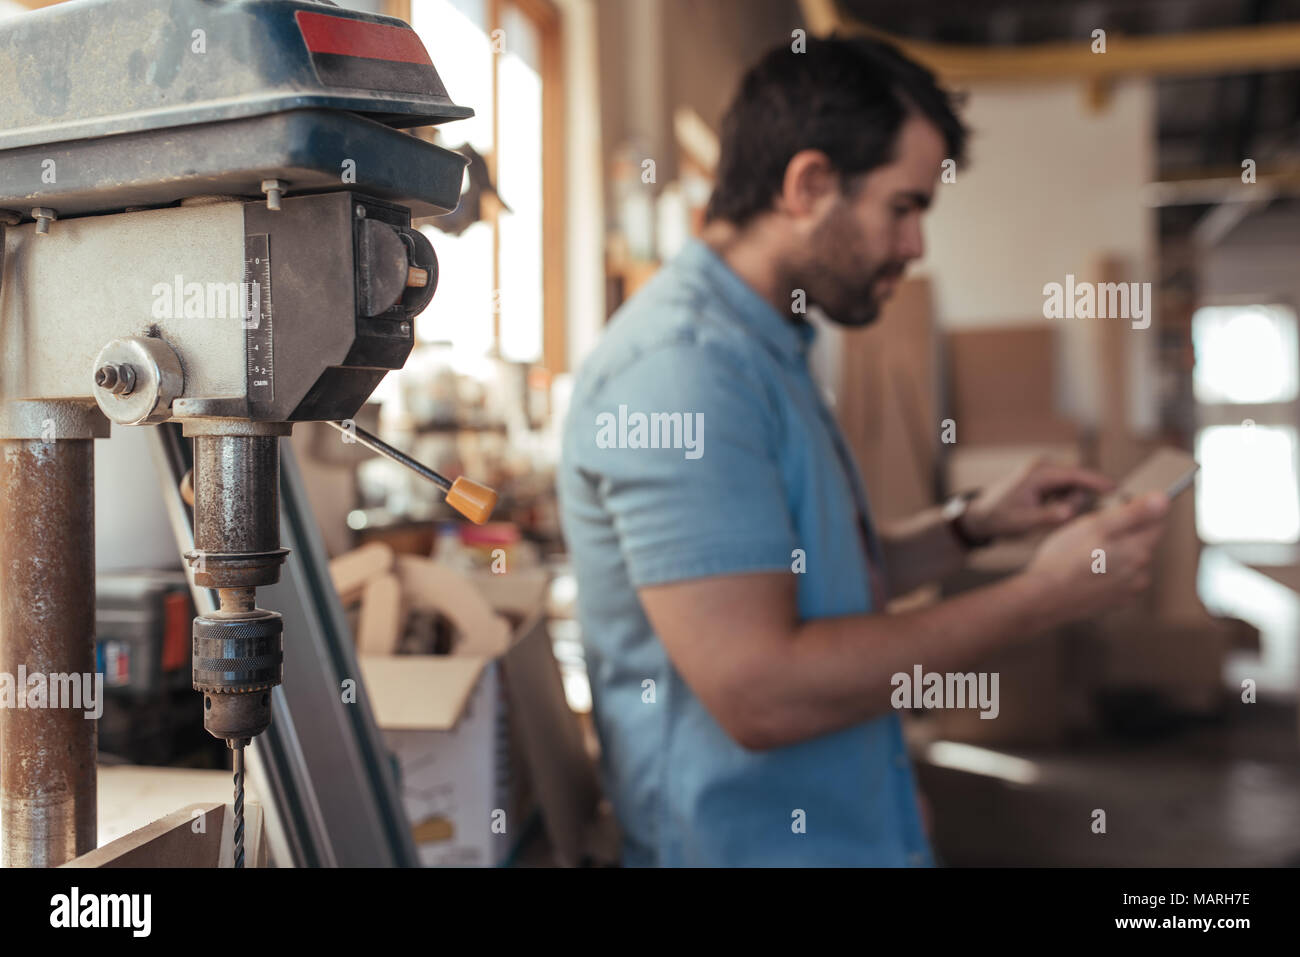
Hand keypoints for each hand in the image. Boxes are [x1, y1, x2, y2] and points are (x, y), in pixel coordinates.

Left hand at [963, 458, 1116, 541]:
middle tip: (1058, 517)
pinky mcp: (1045, 478)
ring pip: (1072, 486)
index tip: (1116, 488)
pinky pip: (1064, 489)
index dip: (1096, 481)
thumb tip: (1070, 512)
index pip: (1075, 474)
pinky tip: (1046, 512)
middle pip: (1077, 480)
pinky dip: (1063, 502)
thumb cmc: (999, 518)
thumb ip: (1048, 517)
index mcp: (1039, 473)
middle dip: (1076, 500)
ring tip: (1047, 516)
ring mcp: (1044, 471)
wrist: (980, 515)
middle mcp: (1043, 467)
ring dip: (1068, 503)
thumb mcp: (1023, 522)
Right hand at [1024, 491, 1169, 623]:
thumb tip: (1163, 500)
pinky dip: (1112, 571)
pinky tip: (1090, 571)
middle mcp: (1141, 571)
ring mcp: (1130, 589)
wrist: (1045, 598)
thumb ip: (1134, 513)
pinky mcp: (1117, 601)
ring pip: (1132, 560)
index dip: (1139, 507)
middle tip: (1094, 531)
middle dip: (1125, 531)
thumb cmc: (1064, 559)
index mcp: (1139, 549)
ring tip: (1089, 553)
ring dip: (1118, 552)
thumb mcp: (1095, 526)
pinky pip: (1122, 579)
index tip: (1117, 505)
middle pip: (1144, 540)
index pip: (1158, 520)